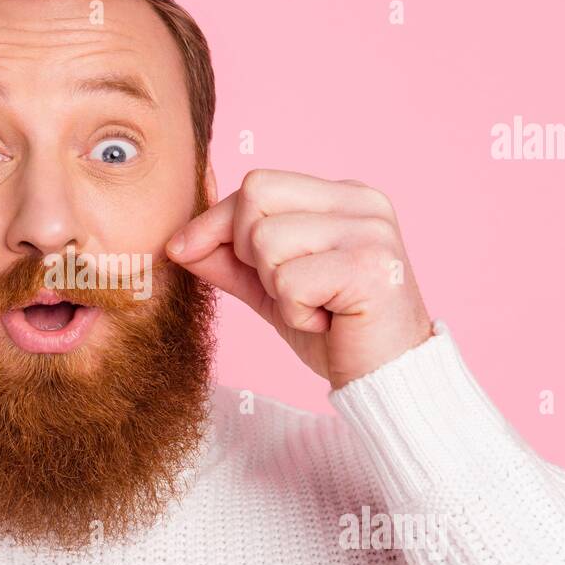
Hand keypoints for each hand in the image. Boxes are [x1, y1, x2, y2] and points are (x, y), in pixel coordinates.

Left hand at [166, 170, 433, 389]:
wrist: (387, 380)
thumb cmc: (334, 332)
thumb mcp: (270, 288)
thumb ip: (230, 259)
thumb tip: (176, 241)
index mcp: (342, 197)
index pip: (257, 183)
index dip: (214, 221)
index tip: (185, 249)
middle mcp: (362, 203)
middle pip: (256, 196)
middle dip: (250, 252)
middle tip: (288, 289)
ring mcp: (371, 232)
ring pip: (268, 239)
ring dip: (276, 289)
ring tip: (313, 307)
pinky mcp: (372, 268)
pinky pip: (291, 280)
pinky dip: (295, 312)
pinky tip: (326, 322)